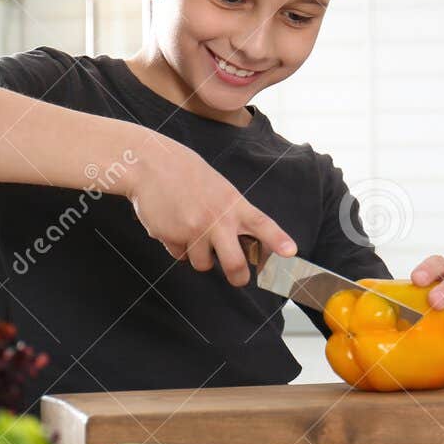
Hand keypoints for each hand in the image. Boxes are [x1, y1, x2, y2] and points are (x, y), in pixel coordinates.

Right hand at [124, 131, 295, 285]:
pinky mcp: (172, 236)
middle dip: (239, 277)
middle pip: (235, 263)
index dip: (277, 240)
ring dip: (199, 256)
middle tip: (240, 278)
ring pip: (203, 264)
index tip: (291, 252)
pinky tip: (173, 225)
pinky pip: (180, 256)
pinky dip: (178, 247)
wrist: (152, 165)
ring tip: (193, 234)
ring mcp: (194, 229)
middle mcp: (217, 218)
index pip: (262, 224)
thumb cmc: (191, 177)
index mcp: (234, 204)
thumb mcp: (221, 190)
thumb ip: (234, 216)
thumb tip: (247, 247)